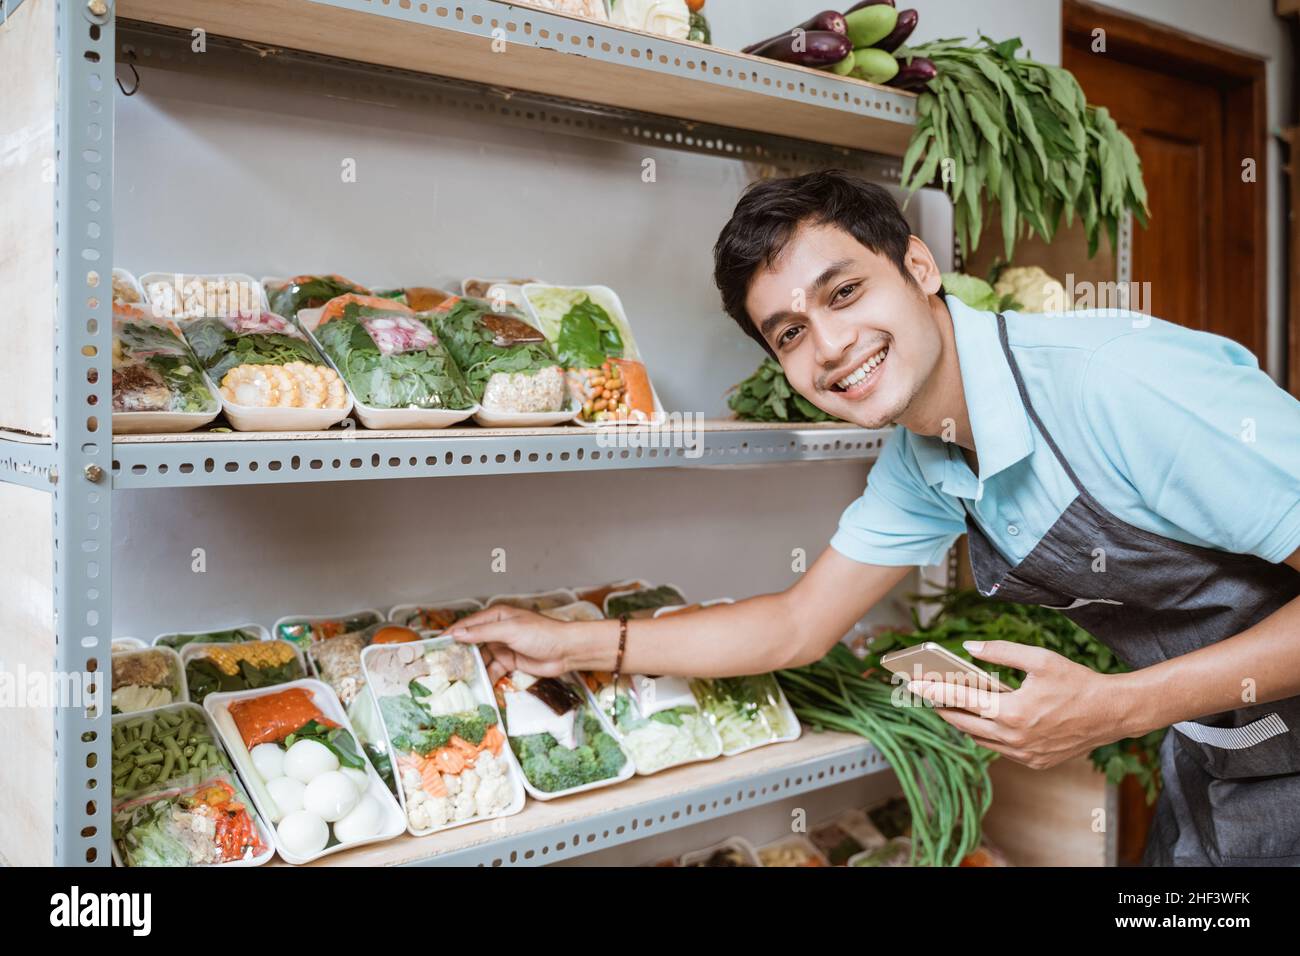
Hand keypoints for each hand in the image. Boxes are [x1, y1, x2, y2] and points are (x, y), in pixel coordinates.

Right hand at [448, 605, 598, 682]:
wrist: (566, 651)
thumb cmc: (541, 633)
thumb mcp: (510, 631)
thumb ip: (483, 633)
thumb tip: (458, 634)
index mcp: (496, 616)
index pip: (468, 624)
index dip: (452, 634)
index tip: (435, 645)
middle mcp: (497, 630)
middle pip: (472, 642)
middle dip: (459, 654)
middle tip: (442, 666)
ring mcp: (503, 646)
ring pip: (480, 658)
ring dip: (471, 668)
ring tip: (456, 680)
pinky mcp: (510, 661)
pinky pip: (492, 670)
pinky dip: (485, 677)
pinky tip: (477, 686)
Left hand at [906, 640, 1134, 769]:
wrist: (1112, 714)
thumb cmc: (1077, 682)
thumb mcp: (1039, 659)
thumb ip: (1001, 652)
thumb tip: (969, 647)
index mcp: (1012, 712)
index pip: (962, 699)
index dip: (935, 690)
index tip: (914, 683)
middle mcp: (1014, 738)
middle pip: (964, 723)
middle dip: (941, 707)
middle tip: (925, 695)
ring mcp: (1024, 754)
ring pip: (979, 739)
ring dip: (962, 723)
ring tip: (947, 706)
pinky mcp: (1034, 762)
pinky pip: (999, 749)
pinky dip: (986, 735)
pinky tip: (980, 721)